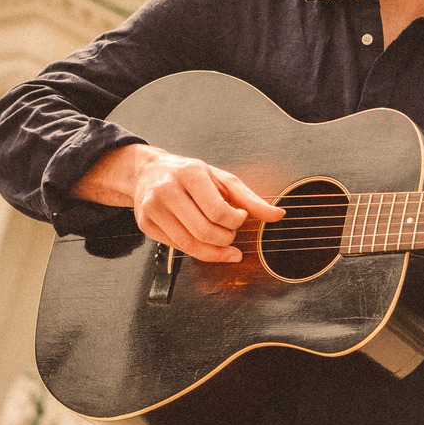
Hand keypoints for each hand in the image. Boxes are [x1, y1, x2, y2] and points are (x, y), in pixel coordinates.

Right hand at [71, 144, 283, 262]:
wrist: (148, 172)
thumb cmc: (190, 174)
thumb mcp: (222, 180)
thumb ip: (251, 199)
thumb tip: (278, 215)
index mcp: (190, 173)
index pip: (218, 211)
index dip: (235, 221)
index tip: (240, 218)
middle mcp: (168, 190)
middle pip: (204, 231)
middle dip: (225, 240)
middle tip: (231, 234)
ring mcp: (153, 208)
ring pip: (189, 245)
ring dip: (213, 251)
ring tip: (224, 244)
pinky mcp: (145, 225)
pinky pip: (177, 248)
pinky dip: (196, 250)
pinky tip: (204, 243)